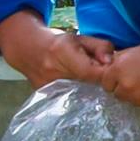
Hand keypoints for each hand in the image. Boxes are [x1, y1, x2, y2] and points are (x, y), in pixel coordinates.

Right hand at [0, 12, 116, 90]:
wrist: (29, 51)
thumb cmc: (60, 44)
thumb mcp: (82, 38)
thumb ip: (101, 47)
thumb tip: (110, 62)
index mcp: (62, 52)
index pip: (91, 71)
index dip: (105, 74)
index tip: (110, 72)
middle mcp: (52, 71)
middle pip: (87, 86)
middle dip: (99, 84)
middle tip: (100, 79)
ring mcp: (46, 86)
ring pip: (79, 97)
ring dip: (90, 93)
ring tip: (89, 84)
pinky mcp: (45, 97)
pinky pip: (68, 102)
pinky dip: (78, 98)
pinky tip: (80, 91)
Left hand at [99, 32, 139, 109]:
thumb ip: (122, 61)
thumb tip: (112, 69)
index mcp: (120, 71)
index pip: (105, 83)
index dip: (115, 78)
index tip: (126, 73)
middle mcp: (128, 87)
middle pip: (117, 94)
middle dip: (125, 87)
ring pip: (132, 101)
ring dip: (138, 95)